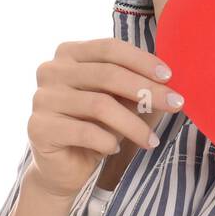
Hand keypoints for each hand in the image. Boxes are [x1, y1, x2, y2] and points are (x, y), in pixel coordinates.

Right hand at [27, 38, 182, 198]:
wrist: (64, 167)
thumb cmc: (95, 127)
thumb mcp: (119, 101)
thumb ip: (135, 86)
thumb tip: (169, 81)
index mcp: (69, 54)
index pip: (110, 48)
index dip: (142, 61)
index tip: (170, 77)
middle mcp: (51, 70)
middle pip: (108, 74)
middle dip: (147, 90)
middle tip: (176, 104)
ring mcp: (41, 98)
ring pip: (100, 104)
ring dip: (133, 124)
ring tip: (151, 140)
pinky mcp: (38, 127)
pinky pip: (85, 131)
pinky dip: (107, 142)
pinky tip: (115, 149)